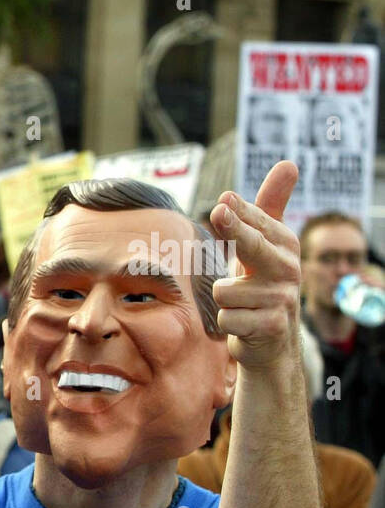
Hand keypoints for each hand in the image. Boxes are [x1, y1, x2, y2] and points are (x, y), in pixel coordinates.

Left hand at [208, 160, 302, 369]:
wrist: (272, 344)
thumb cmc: (261, 287)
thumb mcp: (264, 247)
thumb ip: (268, 208)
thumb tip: (288, 163)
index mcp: (284, 245)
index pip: (257, 223)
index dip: (239, 212)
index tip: (224, 199)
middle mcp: (288, 269)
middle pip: (251, 245)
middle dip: (234, 229)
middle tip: (217, 211)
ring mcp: (282, 298)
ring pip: (223, 290)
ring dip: (223, 302)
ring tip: (242, 307)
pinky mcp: (271, 326)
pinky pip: (225, 318)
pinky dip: (226, 324)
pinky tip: (244, 325)